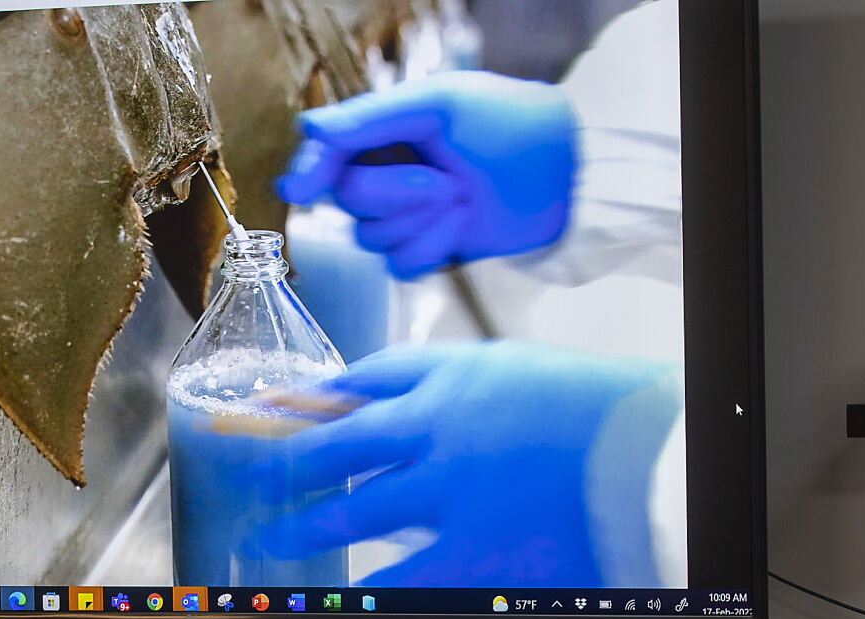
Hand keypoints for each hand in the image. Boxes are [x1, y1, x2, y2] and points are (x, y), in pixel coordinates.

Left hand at [246, 342, 675, 586]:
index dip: (313, 397)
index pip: (363, 381)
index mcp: (453, 375)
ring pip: (353, 505)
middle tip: (258, 476)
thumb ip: (458, 382)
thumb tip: (397, 400)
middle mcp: (437, 426)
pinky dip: (365, 587)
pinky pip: (402, 575)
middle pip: (338, 441)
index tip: (279, 406)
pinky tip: (339, 594)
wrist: (660, 452)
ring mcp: (450, 489)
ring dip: (302, 524)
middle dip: (288, 461)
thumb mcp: (523, 369)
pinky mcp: (473, 546)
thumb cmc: (605, 408)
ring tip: (267, 539)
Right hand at [276, 71, 575, 278]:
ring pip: (371, 237)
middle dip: (394, 193)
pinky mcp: (424, 251)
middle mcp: (385, 173)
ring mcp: (403, 216)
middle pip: (347, 201)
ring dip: (421, 221)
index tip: (304, 187)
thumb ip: (370, 119)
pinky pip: (398, 266)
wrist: (560, 175)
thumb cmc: (506, 124)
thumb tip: (309, 126)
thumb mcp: (438, 106)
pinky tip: (462, 227)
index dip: (312, 171)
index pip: (327, 155)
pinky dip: (431, 248)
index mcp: (383, 132)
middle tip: (444, 179)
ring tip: (463, 198)